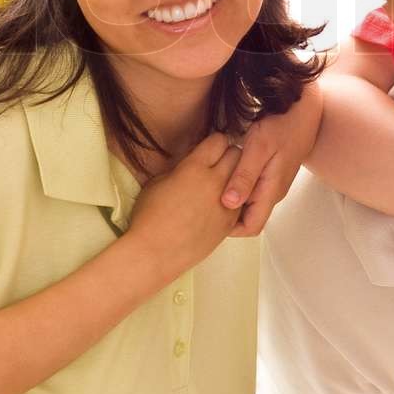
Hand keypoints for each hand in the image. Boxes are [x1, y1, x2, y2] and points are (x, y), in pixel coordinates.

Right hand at [127, 134, 242, 277]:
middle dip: (228, 155)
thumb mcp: (158, 181)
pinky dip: (235, 198)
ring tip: (220, 184)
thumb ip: (181, 167)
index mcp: (195, 168)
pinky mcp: (230, 222)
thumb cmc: (149, 216)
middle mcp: (215, 182)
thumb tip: (194, 161)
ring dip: (234, 176)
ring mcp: (226, 203)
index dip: (215, 142)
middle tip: (217, 163)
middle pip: (237, 154)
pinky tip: (220, 204)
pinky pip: (242, 201)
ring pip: (244, 178)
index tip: (209, 148)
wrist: (155, 253)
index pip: (219, 140)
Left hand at [223, 81, 321, 237]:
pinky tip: (225, 172)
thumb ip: (244, 176)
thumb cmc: (281, 125)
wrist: (303, 109)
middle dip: (227, 216)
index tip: (209, 215)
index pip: (251, 227)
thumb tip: (228, 204)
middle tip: (205, 200)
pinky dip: (238, 186)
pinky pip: (252, 189)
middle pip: (248, 218)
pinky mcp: (271, 173)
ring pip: (249, 203)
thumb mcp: (258, 149)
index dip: (230, 229)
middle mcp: (273, 193)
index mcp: (271, 192)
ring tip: (212, 185)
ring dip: (232, 199)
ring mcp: (273, 183)